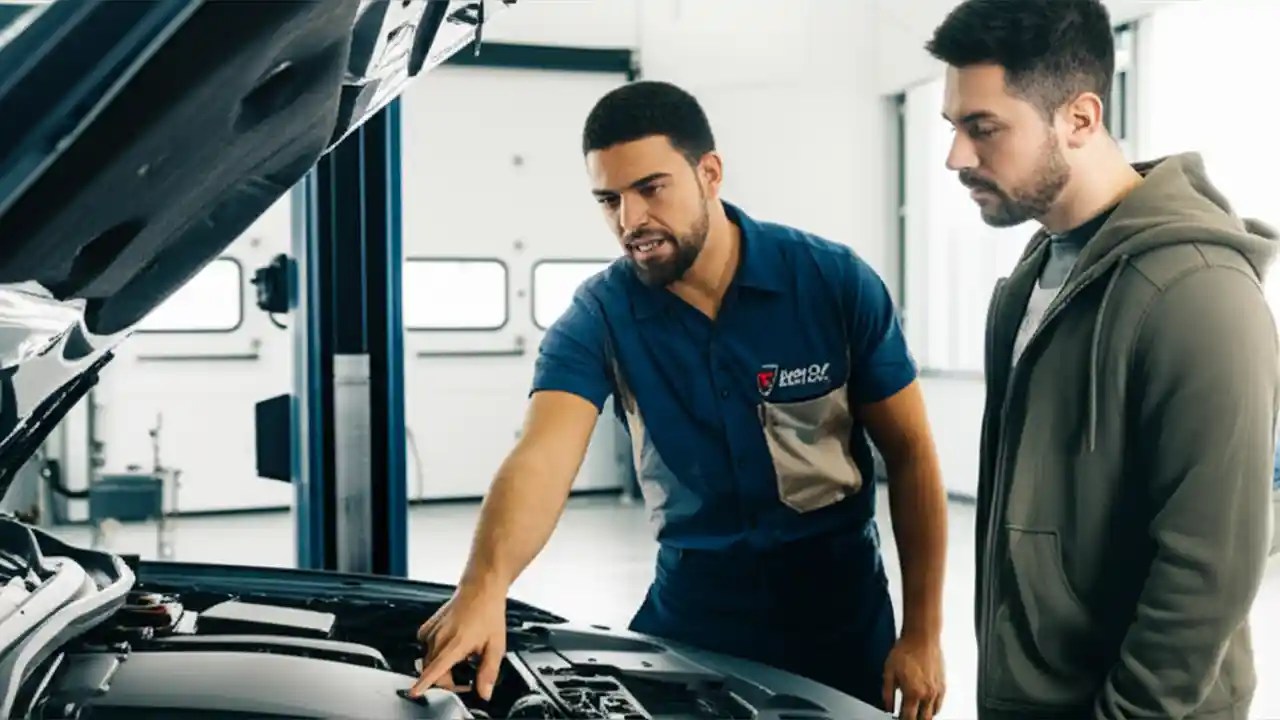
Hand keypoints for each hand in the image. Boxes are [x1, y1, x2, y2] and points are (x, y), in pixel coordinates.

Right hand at [408, 584, 507, 700]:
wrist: (480, 589)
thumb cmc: (488, 613)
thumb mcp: (496, 646)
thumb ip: (488, 672)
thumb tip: (484, 692)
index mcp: (456, 643)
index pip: (435, 669)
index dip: (425, 683)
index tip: (415, 692)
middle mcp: (439, 637)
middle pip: (432, 670)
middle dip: (446, 680)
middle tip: (464, 678)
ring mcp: (431, 631)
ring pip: (429, 659)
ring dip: (441, 665)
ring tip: (461, 657)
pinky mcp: (427, 626)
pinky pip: (425, 647)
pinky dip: (434, 651)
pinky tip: (449, 645)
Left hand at [881, 633, 944, 718]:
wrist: (921, 637)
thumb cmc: (906, 651)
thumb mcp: (888, 672)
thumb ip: (887, 693)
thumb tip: (888, 706)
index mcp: (913, 693)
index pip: (909, 718)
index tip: (898, 718)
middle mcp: (927, 694)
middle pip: (923, 719)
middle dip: (914, 719)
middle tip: (907, 716)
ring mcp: (937, 690)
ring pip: (932, 713)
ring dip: (924, 715)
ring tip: (915, 713)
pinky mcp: (943, 684)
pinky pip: (939, 704)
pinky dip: (932, 708)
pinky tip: (926, 705)